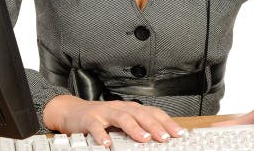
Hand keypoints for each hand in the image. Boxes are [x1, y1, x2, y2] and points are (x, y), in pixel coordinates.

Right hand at [42, 95, 186, 146]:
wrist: (74, 112)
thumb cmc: (102, 119)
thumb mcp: (122, 122)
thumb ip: (138, 127)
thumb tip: (160, 137)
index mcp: (130, 109)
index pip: (152, 112)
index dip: (167, 122)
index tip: (179, 133)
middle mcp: (120, 108)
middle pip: (140, 113)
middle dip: (154, 125)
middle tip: (165, 137)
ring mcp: (105, 112)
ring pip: (122, 117)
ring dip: (134, 128)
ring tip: (143, 138)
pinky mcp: (90, 119)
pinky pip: (96, 127)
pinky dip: (102, 135)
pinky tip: (107, 145)